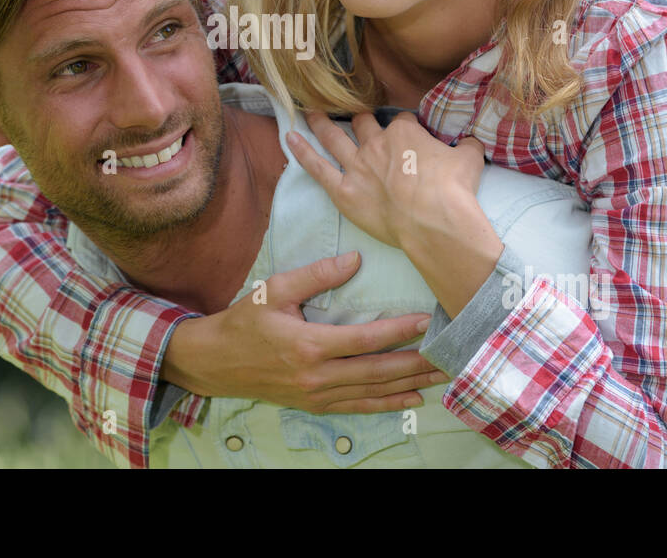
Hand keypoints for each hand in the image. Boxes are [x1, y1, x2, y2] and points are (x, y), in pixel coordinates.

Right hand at [162, 252, 447, 411]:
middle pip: (377, 371)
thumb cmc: (245, 321)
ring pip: (373, 391)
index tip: (426, 321)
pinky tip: (411, 399)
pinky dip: (387, 404)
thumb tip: (355, 259)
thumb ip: (316, 274)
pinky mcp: (315, 405)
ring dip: (409, 384)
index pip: (364, 340)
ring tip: (441, 375)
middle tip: (450, 354)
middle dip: (416, 363)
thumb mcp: (275, 289)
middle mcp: (317, 375)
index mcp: (308, 344)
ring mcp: (318, 394)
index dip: (398, 331)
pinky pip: (359, 407)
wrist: (216, 361)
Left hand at [285, 110, 485, 249]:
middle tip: (354, 116)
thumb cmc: (455, 190)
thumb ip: (468, 146)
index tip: (409, 135)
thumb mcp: (470, 159)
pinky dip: (301, 152)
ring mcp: (357, 166)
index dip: (405, 127)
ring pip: (334, 137)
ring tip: (311, 111)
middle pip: (364, 123)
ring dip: (321, 122)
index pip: (402, 121)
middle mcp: (377, 144)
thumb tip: (472, 141)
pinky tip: (289, 137)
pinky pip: (317, 167)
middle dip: (359, 118)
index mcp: (405, 133)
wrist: (435, 221)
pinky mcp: (344, 191)